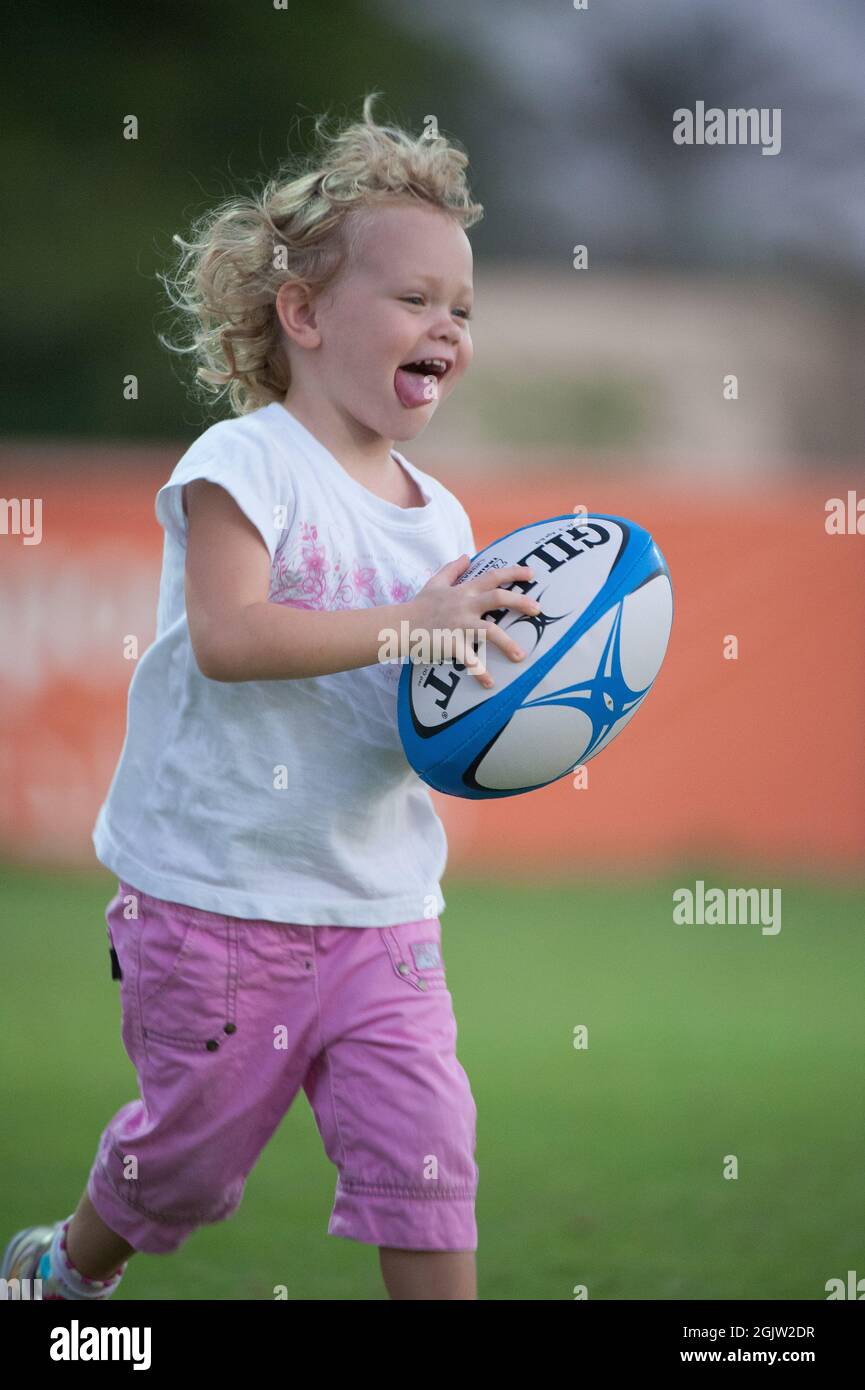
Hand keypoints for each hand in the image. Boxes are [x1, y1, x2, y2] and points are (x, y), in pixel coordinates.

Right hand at [408, 555, 540, 688]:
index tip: (532, 574)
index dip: (513, 573)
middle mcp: (464, 605)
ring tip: (521, 656)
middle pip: (498, 598)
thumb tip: (467, 556)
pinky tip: (489, 683)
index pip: (492, 576)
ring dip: (507, 644)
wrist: (399, 626)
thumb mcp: (434, 583)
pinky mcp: (450, 643)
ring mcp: (458, 625)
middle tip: (538, 610)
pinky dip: (480, 672)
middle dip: (520, 602)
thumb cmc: (418, 606)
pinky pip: (469, 659)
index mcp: (463, 591)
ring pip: (489, 631)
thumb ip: (452, 569)